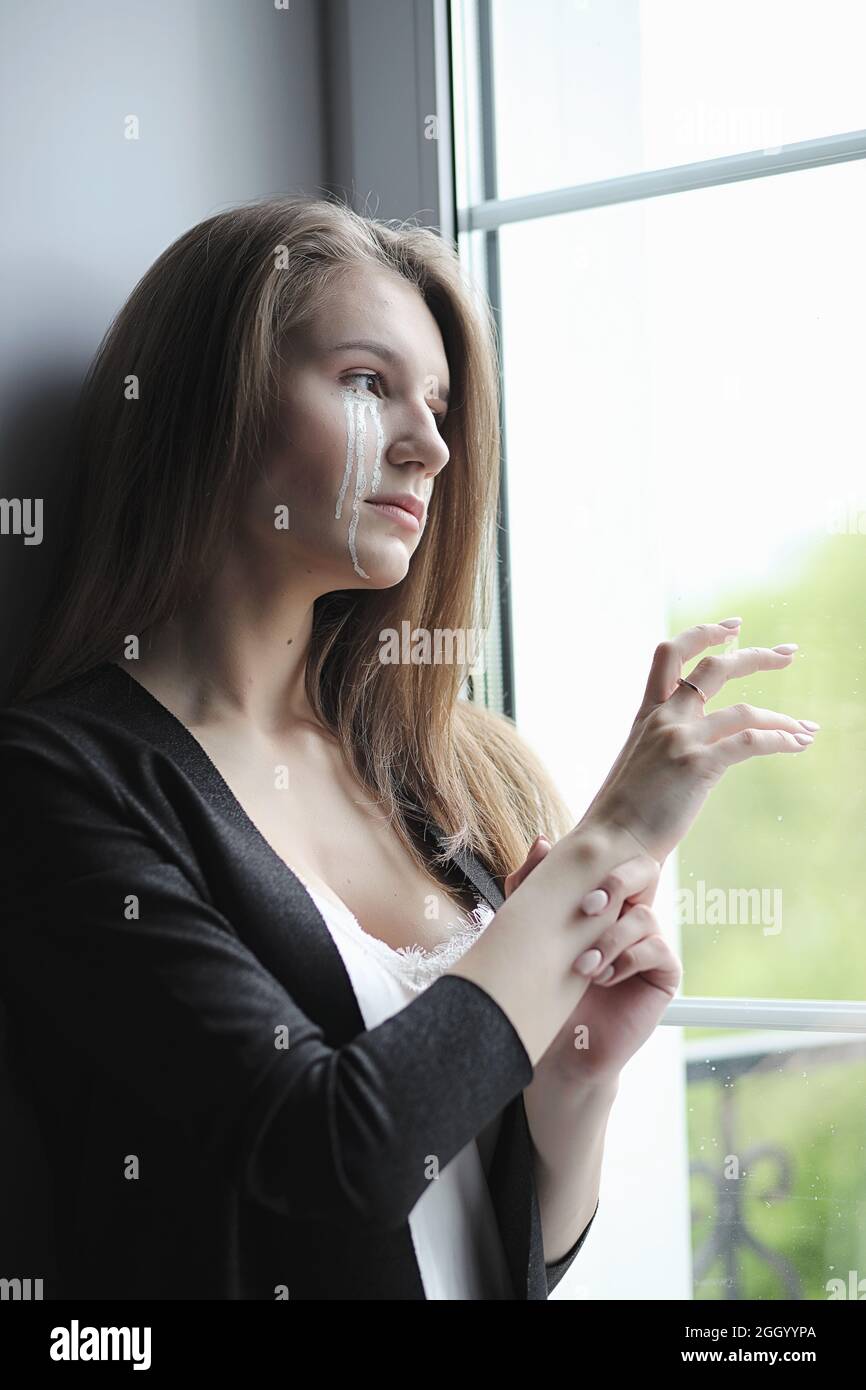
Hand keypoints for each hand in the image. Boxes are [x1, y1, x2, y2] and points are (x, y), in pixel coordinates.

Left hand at [508, 837, 681, 1086]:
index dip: (601, 865)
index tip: (574, 884)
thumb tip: (542, 842)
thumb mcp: (531, 932)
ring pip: (643, 916)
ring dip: (611, 937)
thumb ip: (530, 887)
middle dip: (616, 884)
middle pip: (642, 875)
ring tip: (584, 965)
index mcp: (602, 901)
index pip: (612, 866)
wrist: (558, 1044)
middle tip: (588, 907)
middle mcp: (627, 916)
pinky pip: (657, 948)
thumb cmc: (544, 988)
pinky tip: (604, 978)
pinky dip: (628, 959)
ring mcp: (647, 942)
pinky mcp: (663, 972)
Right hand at [578, 617, 818, 862]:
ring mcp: (681, 739)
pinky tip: (798, 746)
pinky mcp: (698, 765)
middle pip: (714, 667)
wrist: (609, 841)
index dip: (702, 634)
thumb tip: (680, 753)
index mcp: (647, 716)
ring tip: (807, 729)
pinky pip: (752, 741)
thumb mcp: (637, 766)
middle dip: (757, 656)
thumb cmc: (622, 815)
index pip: (669, 655)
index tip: (731, 628)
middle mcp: (664, 719)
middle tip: (788, 653)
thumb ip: (659, 748)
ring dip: (783, 718)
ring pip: (745, 710)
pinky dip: (781, 740)